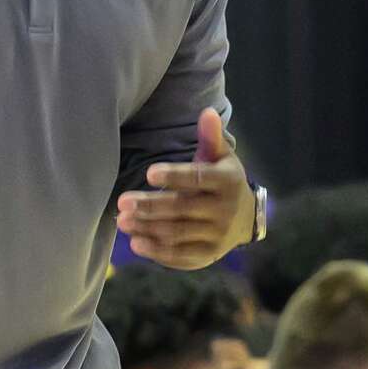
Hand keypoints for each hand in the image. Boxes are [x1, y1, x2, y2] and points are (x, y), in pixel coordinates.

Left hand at [116, 108, 254, 268]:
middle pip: (183, 208)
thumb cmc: (223, 181)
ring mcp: (216, 236)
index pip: (199, 178)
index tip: (149, 173)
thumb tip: (208, 112)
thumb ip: (211, 137)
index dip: (175, 176)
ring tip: (122, 220)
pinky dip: (156, 251)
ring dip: (148, 228)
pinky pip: (179, 255)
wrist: (245, 219)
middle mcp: (224, 210)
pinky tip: (135, 241)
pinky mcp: (206, 256)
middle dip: (151, 205)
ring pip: (177, 233)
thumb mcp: (221, 158)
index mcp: (226, 182)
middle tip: (122, 201)